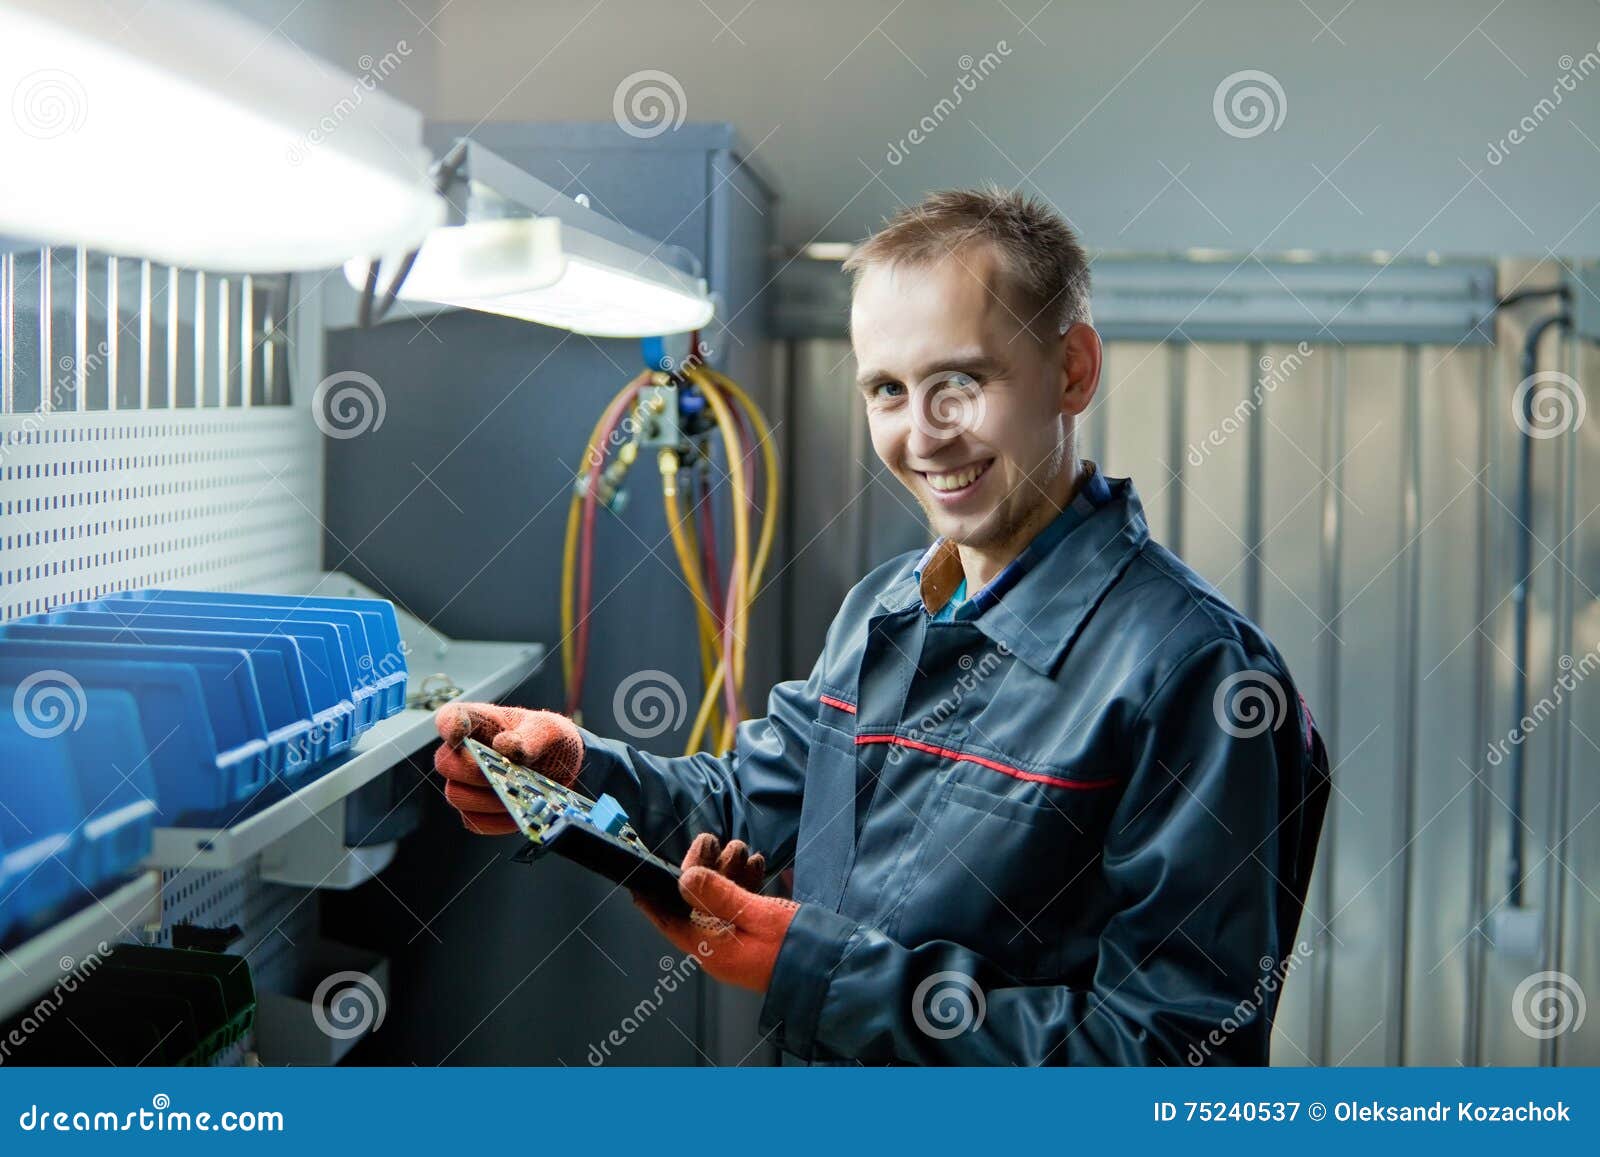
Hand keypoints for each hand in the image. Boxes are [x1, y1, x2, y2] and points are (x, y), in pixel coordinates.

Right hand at [432, 702, 582, 834]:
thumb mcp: (549, 729)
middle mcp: (464, 753)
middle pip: (446, 764)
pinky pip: (476, 822)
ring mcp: (466, 784)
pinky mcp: (478, 811)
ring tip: (517, 794)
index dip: (448, 726)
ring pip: (457, 796)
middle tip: (502, 773)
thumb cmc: (550, 739)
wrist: (565, 768)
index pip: (449, 718)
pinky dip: (498, 820)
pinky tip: (519, 810)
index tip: (460, 733)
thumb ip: (530, 735)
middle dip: (473, 771)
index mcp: (478, 722)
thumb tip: (504, 745)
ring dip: (487, 799)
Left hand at [634, 833, 799, 993]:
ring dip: (727, 873)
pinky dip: (744, 886)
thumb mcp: (757, 915)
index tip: (640, 881)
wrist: (832, 970)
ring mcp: (737, 945)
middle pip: (697, 905)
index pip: (671, 922)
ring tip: (739, 848)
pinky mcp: (754, 939)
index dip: (654, 901)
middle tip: (709, 840)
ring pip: (720, 903)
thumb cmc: (796, 948)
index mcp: (711, 950)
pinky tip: (756, 866)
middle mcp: (718, 949)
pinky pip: (739, 909)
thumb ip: (720, 895)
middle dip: (701, 870)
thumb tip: (686, 878)